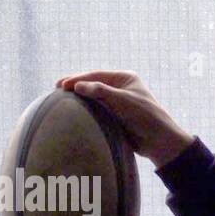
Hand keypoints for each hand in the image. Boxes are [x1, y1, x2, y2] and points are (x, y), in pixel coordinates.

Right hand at [55, 70, 194, 168]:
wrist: (158, 140)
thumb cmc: (144, 116)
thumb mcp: (122, 101)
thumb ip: (100, 91)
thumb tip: (78, 86)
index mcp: (125, 78)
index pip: (97, 75)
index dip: (78, 78)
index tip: (62, 84)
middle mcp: (120, 87)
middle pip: (93, 83)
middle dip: (76, 85)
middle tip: (57, 87)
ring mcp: (117, 101)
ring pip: (94, 97)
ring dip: (79, 97)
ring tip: (60, 98)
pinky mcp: (115, 115)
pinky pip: (97, 109)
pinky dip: (85, 108)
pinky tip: (74, 110)